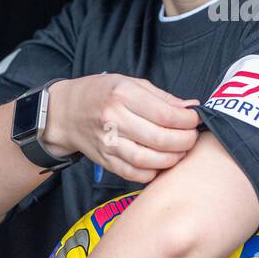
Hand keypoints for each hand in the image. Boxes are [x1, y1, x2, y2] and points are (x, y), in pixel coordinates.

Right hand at [43, 75, 200, 182]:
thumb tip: (191, 108)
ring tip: (180, 152)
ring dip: (172, 159)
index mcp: (123, 95)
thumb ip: (162, 97)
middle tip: (192, 138)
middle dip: (185, 141)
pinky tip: (160, 164)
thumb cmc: (100, 94)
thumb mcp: (130, 83)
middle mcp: (114, 119)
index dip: (187, 120)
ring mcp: (108, 142)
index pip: (165, 114)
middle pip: (160, 139)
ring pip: (148, 160)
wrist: (64, 112)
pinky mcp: (104, 160)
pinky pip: (133, 174)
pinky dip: (152, 173)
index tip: (195, 120)